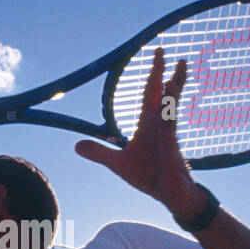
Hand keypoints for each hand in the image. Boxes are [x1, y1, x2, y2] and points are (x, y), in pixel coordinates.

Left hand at [74, 48, 205, 217]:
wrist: (172, 197)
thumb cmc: (151, 176)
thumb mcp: (118, 164)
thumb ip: (100, 153)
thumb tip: (76, 145)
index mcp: (149, 125)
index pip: (150, 94)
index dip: (153, 74)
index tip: (158, 54)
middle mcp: (160, 127)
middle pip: (162, 96)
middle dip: (162, 74)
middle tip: (163, 51)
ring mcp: (169, 140)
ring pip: (170, 112)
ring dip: (171, 95)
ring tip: (173, 78)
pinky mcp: (173, 154)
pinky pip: (171, 136)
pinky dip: (169, 125)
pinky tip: (169, 114)